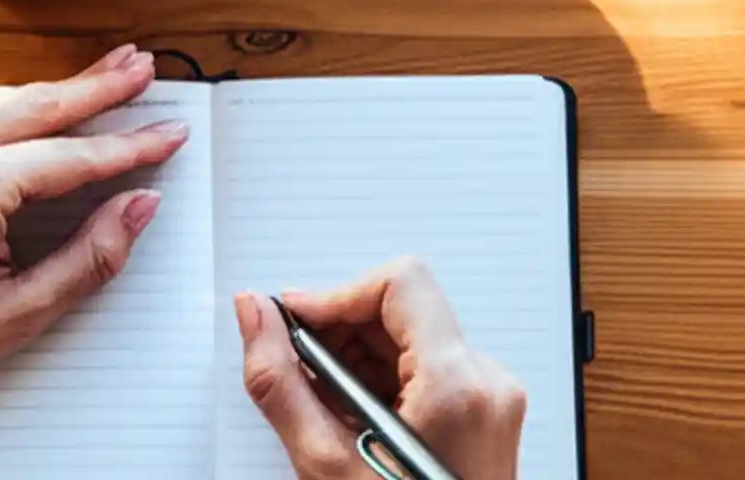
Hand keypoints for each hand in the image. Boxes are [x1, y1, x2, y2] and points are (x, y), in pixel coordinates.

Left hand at [0, 44, 187, 432]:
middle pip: (39, 105)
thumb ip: (90, 255)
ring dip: (56, 93)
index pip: (74, 156)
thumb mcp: (17, 314)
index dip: (132, 145)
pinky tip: (36, 112)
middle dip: (98, 86)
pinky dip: (11, 114)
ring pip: (1, 106)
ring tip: (102, 80)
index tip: (169, 133)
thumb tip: (137, 208)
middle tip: (142, 67)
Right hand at [233, 257, 526, 479]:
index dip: (335, 294)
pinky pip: (425, 367)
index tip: (293, 319)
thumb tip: (254, 315)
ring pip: (410, 337)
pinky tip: (351, 422)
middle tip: (298, 370)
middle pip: (402, 307)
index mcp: (456, 385)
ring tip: (323, 409)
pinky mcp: (484, 412)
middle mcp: (486, 381)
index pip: (398, 283)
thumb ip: (280, 382)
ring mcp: (490, 398)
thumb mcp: (325, 467)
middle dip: (339, 330)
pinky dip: (379, 381)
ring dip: (355, 359)